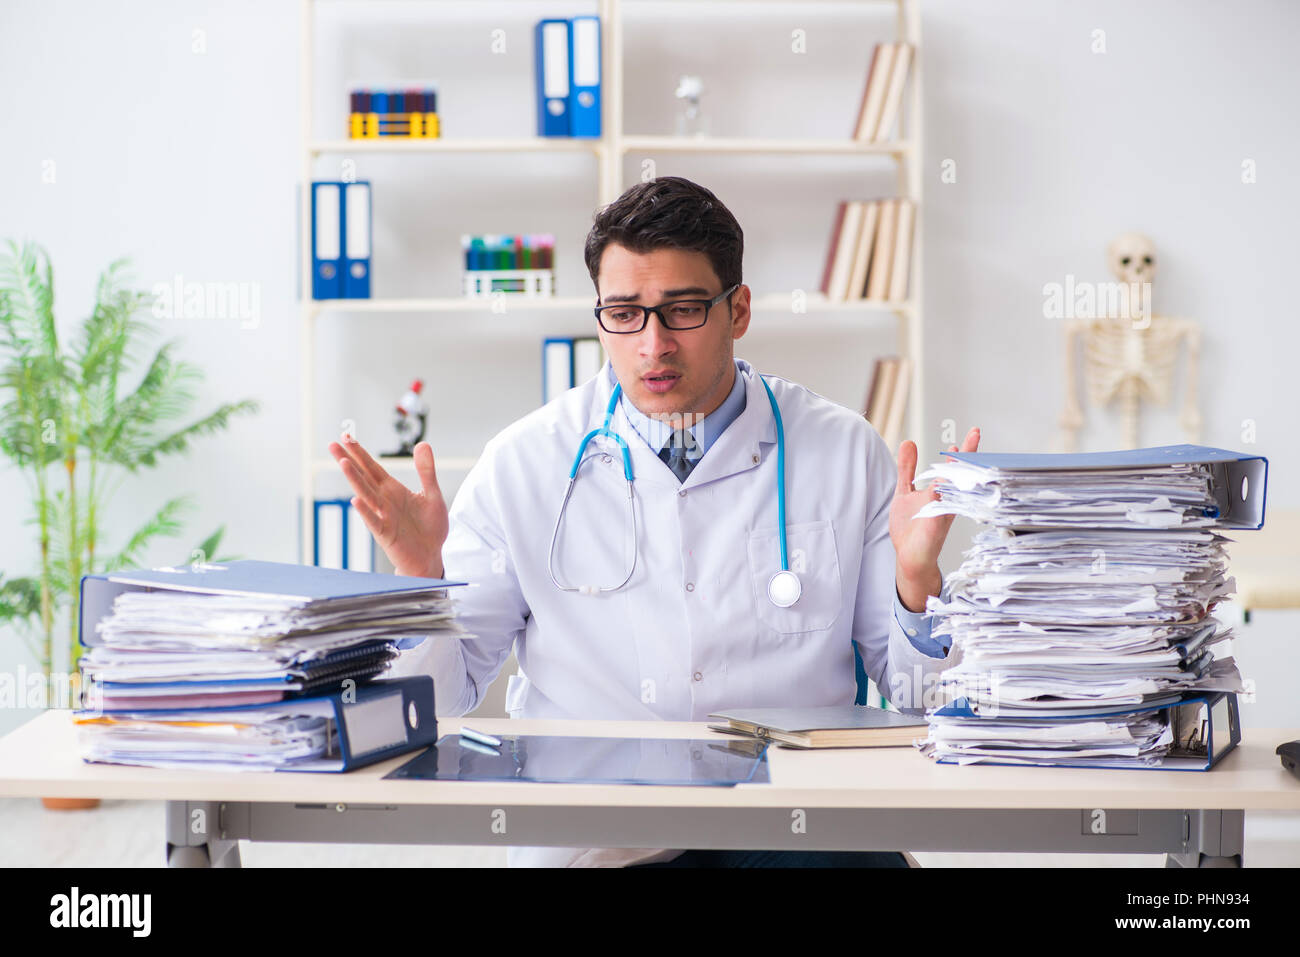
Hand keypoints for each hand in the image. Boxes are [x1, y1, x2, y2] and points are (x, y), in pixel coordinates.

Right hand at [327, 435, 448, 577]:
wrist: (431, 556)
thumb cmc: (429, 528)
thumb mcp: (432, 494)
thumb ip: (426, 471)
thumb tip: (422, 443)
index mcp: (393, 490)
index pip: (372, 467)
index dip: (359, 452)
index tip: (345, 436)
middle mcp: (384, 501)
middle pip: (364, 477)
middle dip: (349, 460)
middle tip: (332, 444)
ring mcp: (383, 517)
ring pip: (366, 495)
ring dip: (354, 480)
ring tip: (343, 463)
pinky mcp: (387, 534)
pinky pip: (374, 522)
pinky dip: (366, 512)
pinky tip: (356, 500)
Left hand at [889, 427, 980, 610]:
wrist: (910, 557)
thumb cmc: (911, 527)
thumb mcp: (905, 492)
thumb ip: (907, 469)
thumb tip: (909, 443)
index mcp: (941, 492)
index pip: (953, 468)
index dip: (963, 451)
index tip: (973, 433)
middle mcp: (945, 501)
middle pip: (958, 475)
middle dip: (966, 455)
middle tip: (974, 435)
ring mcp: (941, 513)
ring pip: (951, 489)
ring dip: (954, 471)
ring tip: (956, 448)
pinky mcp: (934, 525)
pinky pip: (940, 508)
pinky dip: (939, 496)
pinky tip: (938, 484)